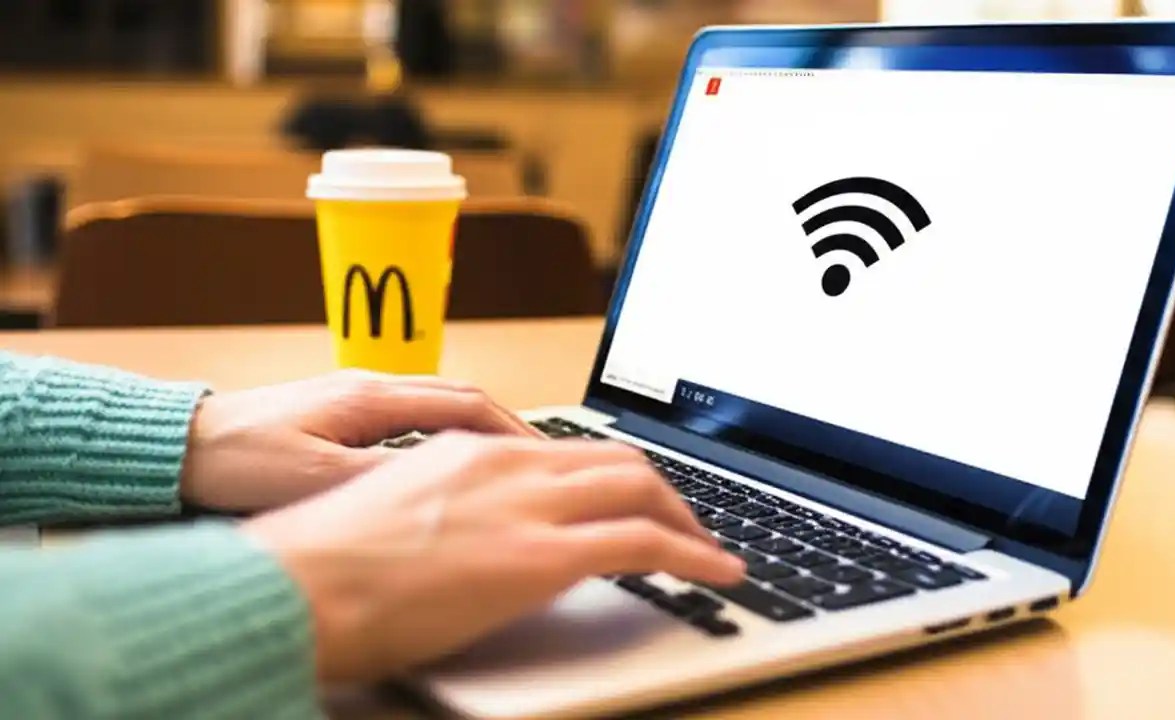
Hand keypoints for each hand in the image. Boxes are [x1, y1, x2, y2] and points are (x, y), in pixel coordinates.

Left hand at [181, 370, 537, 511]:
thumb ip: (380, 477)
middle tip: (540, 460)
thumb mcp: (313, 477)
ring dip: (478, 432)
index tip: (542, 454)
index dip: (511, 429)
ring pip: (438, 407)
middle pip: (460, 398)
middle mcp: (370, 388)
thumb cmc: (237, 459)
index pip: (464, 402)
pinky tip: (450, 466)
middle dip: (506, 428)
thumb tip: (445, 484)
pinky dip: (447, 438)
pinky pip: (414, 419)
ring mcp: (355, 399)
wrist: (178, 447)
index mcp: (371, 397)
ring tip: (507, 465)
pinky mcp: (340, 416)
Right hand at [241, 432, 745, 680]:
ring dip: (686, 519)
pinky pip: (644, 542)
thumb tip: (479, 537)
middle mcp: (507, 462)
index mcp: (471, 450)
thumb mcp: (395, 513)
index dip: (618, 475)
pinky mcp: (540, 555)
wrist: (292, 590)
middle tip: (684, 523)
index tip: (635, 499)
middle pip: (618, 460)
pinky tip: (715, 572)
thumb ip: (452, 511)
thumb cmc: (321, 568)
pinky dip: (693, 554)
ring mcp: (527, 504)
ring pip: (641, 489)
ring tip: (708, 549)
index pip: (571, 450)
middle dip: (664, 492)